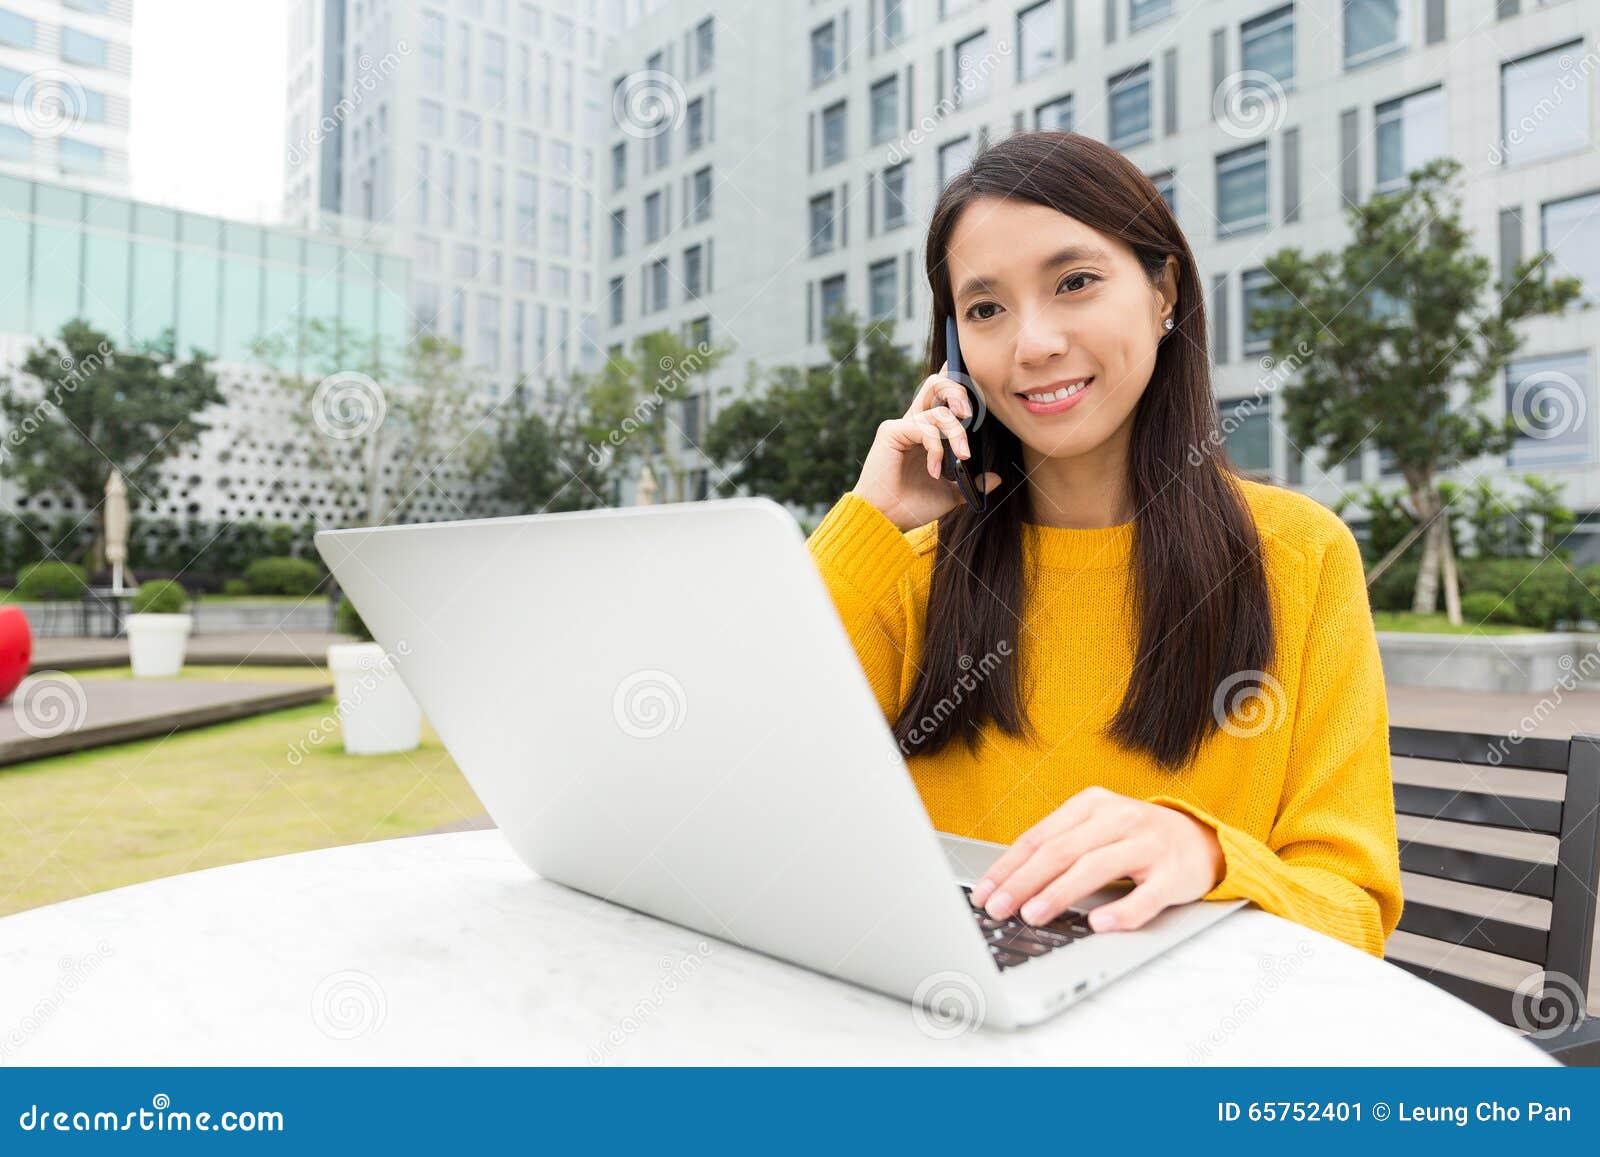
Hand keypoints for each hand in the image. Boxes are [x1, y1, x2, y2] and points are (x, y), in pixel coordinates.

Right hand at [850, 361, 1001, 531]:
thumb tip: (997, 477)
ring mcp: (902, 426)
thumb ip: (971, 482)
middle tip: (969, 415)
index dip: (957, 387)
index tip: (972, 393)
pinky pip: (923, 428)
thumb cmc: (913, 506)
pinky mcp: (891, 432)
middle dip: (958, 392)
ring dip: (957, 433)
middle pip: (936, 385)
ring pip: (938, 411)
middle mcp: (914, 423)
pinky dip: (935, 448)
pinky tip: (934, 471)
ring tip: (963, 456)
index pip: (942, 397)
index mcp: (926, 432)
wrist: (888, 520)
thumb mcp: (951, 493)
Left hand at [969, 786, 1224, 932]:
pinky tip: (1098, 924)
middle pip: (1061, 851)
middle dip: (1023, 882)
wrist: (1202, 842)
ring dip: (1059, 894)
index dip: (1008, 867)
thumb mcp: (1096, 830)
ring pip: (1095, 867)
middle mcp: (1119, 817)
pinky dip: (1121, 910)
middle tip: (998, 908)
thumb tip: (1008, 884)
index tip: (983, 893)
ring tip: (1032, 916)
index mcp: (1092, 804)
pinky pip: (1145, 895)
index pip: (1039, 837)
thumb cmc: (1135, 839)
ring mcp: (1148, 843)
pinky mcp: (1174, 873)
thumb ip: (1060, 848)